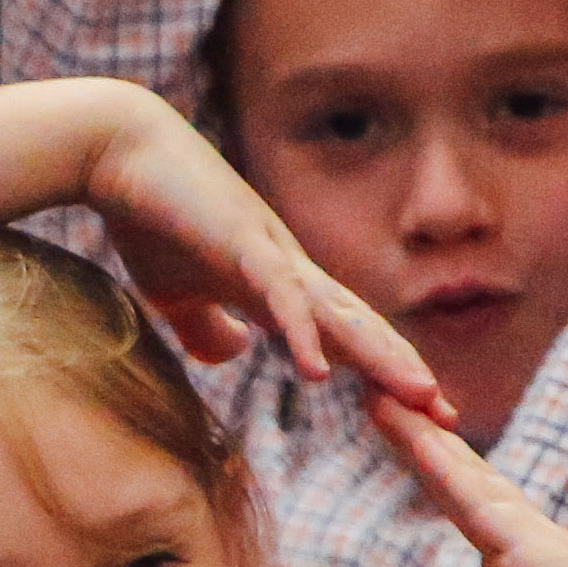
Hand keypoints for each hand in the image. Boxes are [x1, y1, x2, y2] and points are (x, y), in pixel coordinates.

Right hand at [83, 92, 450, 413]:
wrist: (120, 152)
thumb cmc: (148, 219)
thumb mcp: (176, 294)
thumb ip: (206, 327)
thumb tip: (237, 353)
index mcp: (278, 285)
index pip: (342, 336)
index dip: (379, 371)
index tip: (415, 411)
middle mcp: (290, 269)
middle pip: (359, 329)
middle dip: (401, 372)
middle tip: (446, 414)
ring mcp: (271, 256)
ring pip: (338, 316)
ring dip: (379, 357)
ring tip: (419, 395)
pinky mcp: (241, 247)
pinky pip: (281, 299)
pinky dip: (302, 336)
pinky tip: (316, 375)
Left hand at [373, 397, 567, 566]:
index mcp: (531, 560)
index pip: (470, 506)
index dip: (434, 471)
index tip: (398, 437)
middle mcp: (535, 539)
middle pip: (464, 480)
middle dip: (420, 440)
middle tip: (376, 395)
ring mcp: (538, 543)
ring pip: (468, 482)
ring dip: (424, 442)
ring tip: (382, 401)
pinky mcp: (540, 558)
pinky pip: (484, 510)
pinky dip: (450, 477)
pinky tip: (421, 448)